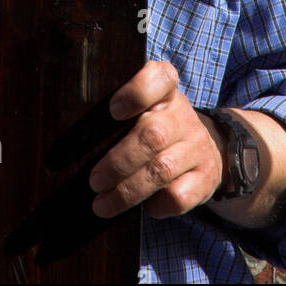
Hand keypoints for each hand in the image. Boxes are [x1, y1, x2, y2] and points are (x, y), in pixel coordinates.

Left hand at [88, 60, 224, 219]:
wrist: (206, 149)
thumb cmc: (158, 126)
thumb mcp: (146, 108)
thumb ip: (120, 112)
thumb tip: (78, 138)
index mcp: (167, 92)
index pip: (161, 78)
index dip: (137, 92)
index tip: (113, 110)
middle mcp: (184, 117)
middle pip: (153, 135)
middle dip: (118, 161)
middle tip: (95, 180)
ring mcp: (197, 148)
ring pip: (162, 170)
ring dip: (127, 190)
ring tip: (102, 203)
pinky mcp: (205, 179)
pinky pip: (178, 196)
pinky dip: (155, 205)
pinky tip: (140, 207)